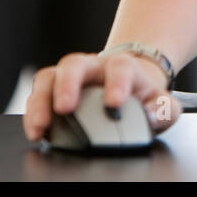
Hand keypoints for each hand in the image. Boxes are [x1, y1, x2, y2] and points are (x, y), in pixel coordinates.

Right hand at [22, 50, 183, 143]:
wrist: (127, 87)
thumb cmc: (142, 97)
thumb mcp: (161, 103)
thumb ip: (163, 108)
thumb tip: (152, 115)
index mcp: (121, 67)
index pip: (120, 67)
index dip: (117, 83)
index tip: (114, 103)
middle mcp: (91, 67)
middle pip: (74, 64)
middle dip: (68, 85)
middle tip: (65, 107)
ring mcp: (69, 77)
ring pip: (49, 77)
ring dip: (41, 101)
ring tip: (40, 125)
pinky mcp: (52, 91)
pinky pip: (36, 95)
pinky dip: (33, 113)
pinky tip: (36, 131)